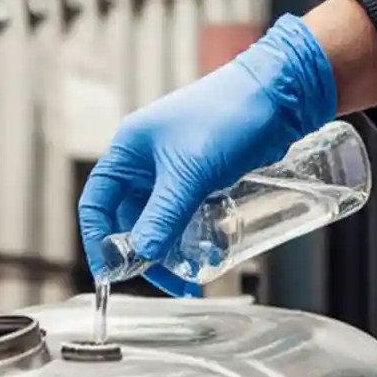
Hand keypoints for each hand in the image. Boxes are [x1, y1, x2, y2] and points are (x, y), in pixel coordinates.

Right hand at [78, 14, 337, 296]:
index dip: (98, 240)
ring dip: (170, 250)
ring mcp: (173, 171)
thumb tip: (143, 254)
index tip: (113, 272)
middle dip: (144, 253)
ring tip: (191, 276)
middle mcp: (146, 162)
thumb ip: (165, 215)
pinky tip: (207, 255)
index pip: (97, 203)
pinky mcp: (201, 178)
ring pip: (159, 221)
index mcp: (129, 151)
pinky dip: (190, 238)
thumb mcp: (190, 172)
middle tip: (165, 281)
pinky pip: (185, 216)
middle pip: (129, 219)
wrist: (279, 95)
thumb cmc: (228, 116)